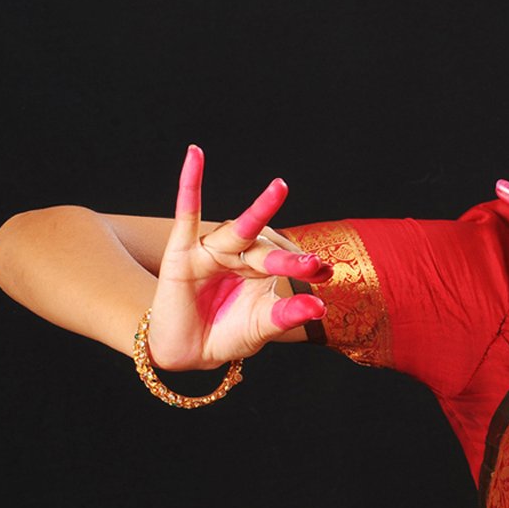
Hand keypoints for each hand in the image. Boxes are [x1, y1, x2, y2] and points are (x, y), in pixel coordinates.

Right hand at [148, 145, 328, 369]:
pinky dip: (190, 182)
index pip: (288, 260)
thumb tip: (320, 306)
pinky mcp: (182, 251)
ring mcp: (212, 250)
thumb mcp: (262, 326)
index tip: (327, 273)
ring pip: (239, 229)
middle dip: (289, 258)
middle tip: (313, 264)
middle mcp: (240, 254)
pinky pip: (187, 212)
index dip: (306, 267)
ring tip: (280, 188)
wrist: (186, 352)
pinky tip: (195, 155)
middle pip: (267, 249)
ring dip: (260, 210)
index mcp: (262, 269)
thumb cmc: (227, 333)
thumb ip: (288, 315)